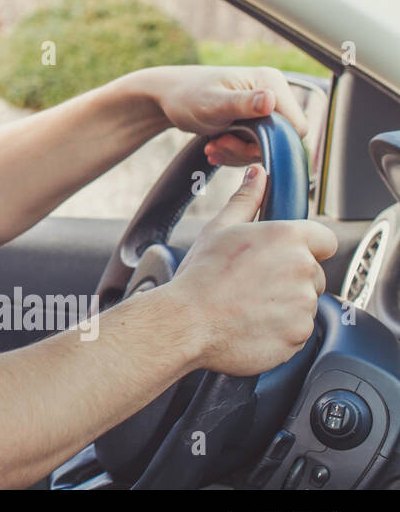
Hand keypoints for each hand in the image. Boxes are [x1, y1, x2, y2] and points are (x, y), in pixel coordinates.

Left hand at [134, 65, 309, 166]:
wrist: (167, 97)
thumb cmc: (186, 96)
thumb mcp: (212, 103)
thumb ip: (242, 103)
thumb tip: (270, 99)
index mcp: (271, 83)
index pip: (295, 127)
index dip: (272, 144)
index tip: (236, 142)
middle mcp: (274, 92)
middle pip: (281, 139)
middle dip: (249, 149)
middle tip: (219, 145)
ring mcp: (264, 107)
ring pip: (267, 146)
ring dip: (238, 153)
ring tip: (213, 147)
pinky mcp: (254, 120)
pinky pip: (254, 145)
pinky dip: (235, 152)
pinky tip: (214, 149)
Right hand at [167, 165, 334, 375]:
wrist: (186, 323)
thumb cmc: (199, 276)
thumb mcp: (219, 229)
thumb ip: (246, 200)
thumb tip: (258, 175)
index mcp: (287, 237)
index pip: (325, 239)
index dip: (306, 247)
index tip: (282, 257)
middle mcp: (303, 269)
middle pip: (313, 274)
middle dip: (291, 278)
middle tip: (253, 284)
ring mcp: (304, 305)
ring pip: (305, 303)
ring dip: (285, 305)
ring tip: (247, 306)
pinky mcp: (300, 336)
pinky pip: (298, 331)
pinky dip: (280, 330)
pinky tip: (250, 324)